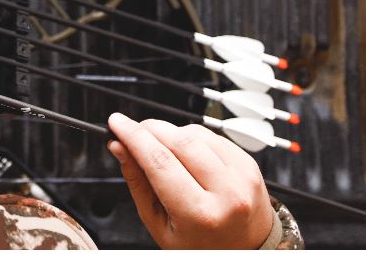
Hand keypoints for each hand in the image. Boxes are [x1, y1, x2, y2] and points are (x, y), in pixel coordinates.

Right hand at [107, 113, 273, 248]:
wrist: (244, 250)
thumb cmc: (199, 242)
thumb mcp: (159, 223)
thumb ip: (137, 183)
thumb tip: (120, 147)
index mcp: (200, 214)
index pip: (159, 161)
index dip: (133, 137)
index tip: (117, 123)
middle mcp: (227, 192)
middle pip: (178, 141)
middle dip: (149, 129)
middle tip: (131, 130)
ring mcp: (242, 176)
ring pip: (195, 133)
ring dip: (169, 132)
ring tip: (160, 148)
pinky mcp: (249, 163)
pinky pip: (213, 135)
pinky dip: (191, 136)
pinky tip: (184, 151)